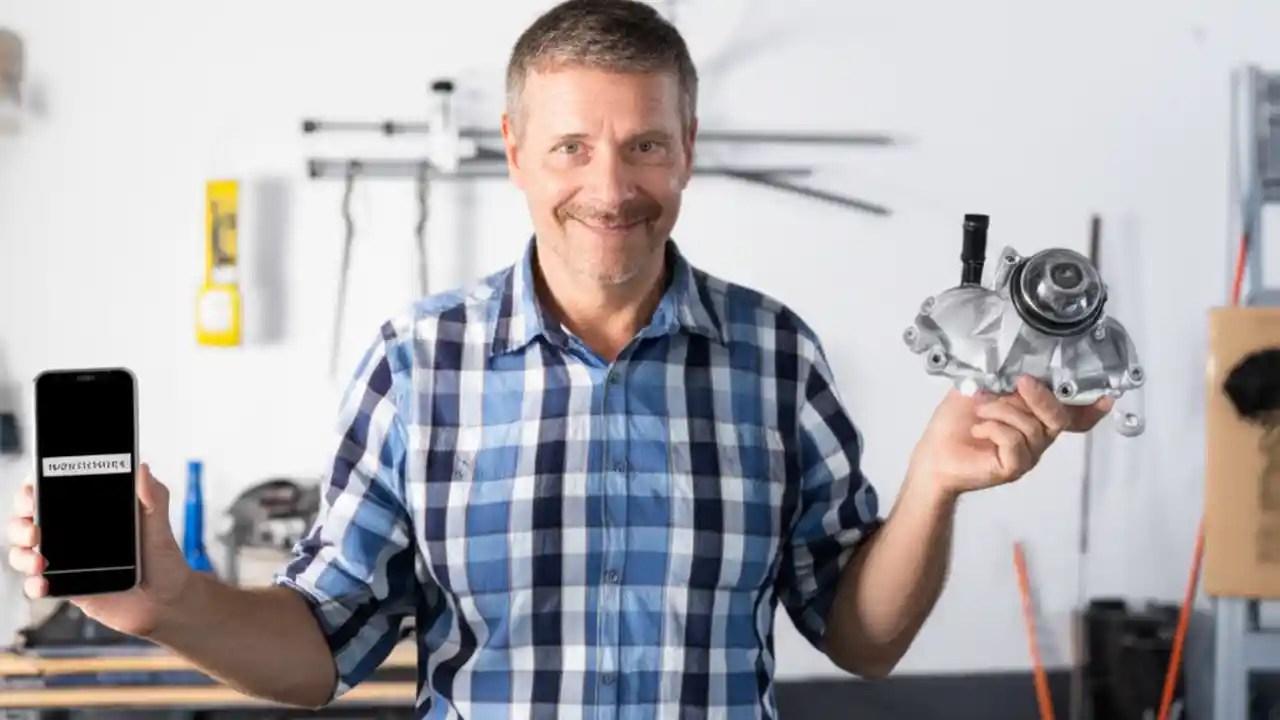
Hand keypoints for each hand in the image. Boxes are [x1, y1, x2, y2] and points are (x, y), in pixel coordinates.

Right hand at [7, 463, 195, 637]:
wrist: (167, 599)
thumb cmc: (161, 559)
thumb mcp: (158, 524)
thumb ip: (153, 497)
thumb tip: (142, 468)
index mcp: (89, 512)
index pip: (50, 494)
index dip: (33, 490)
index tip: (33, 492)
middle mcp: (70, 534)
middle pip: (28, 522)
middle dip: (21, 522)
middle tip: (34, 529)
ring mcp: (64, 561)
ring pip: (24, 552)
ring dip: (21, 553)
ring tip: (39, 559)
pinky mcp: (65, 586)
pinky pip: (36, 584)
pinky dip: (32, 583)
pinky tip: (44, 582)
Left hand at [908, 376, 1114, 496]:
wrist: (933, 454)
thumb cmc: (956, 423)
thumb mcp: (980, 390)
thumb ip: (1001, 377)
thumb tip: (1015, 359)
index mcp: (1033, 417)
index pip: (1071, 416)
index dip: (1090, 409)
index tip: (1107, 397)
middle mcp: (1036, 437)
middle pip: (1058, 417)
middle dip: (1040, 397)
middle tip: (1020, 383)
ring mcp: (1027, 455)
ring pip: (1033, 427)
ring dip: (1003, 411)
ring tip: (982, 410)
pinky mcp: (1012, 468)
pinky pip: (1017, 445)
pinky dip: (996, 430)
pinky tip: (980, 430)